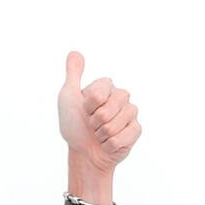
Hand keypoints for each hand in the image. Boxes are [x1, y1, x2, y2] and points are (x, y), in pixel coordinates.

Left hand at [57, 52, 140, 172]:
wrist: (84, 152)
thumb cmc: (75, 125)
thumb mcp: (68, 97)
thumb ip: (73, 75)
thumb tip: (75, 52)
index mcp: (106, 86)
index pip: (98, 95)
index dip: (88, 107)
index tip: (85, 110)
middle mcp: (121, 96)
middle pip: (107, 111)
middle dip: (94, 122)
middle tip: (93, 124)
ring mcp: (130, 113)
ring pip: (114, 126)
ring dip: (102, 135)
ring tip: (100, 133)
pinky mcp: (136, 130)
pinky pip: (123, 137)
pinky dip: (110, 145)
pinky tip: (109, 142)